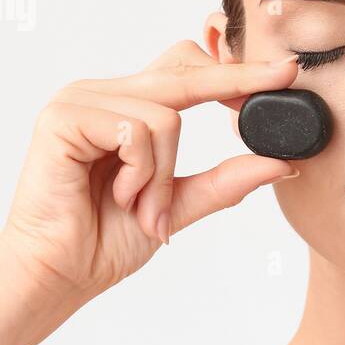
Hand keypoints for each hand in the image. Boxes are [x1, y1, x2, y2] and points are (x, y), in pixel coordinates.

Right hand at [0, 40, 301, 302]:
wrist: (59, 274)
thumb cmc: (105, 241)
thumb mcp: (181, 206)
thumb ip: (226, 182)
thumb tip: (282, 163)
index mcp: (127, 108)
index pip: (188, 71)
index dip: (234, 70)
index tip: (285, 70)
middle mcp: (104, 94)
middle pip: (185, 72)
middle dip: (237, 83)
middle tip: (285, 74)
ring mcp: (81, 100)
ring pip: (166, 116)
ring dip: (164, 175)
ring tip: (141, 206)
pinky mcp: (64, 117)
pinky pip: (136, 131)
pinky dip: (141, 172)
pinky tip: (120, 194)